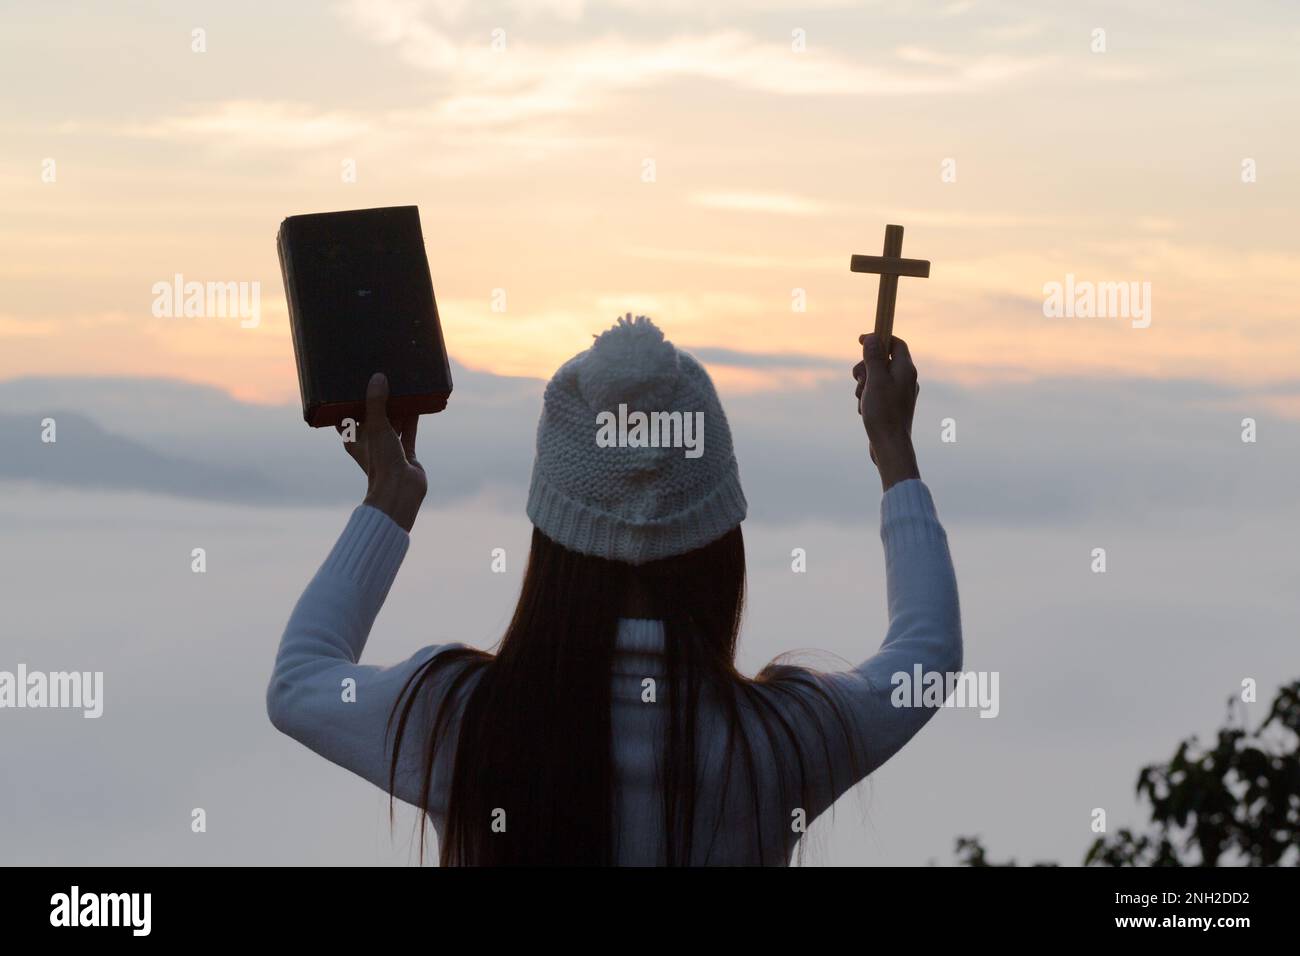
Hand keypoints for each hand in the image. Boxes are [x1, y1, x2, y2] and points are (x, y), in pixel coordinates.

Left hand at [337, 373, 426, 531]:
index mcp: (354, 440)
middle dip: (377, 401)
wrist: (401, 489)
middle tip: (381, 380)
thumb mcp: (376, 426)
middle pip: (372, 417)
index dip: (349, 403)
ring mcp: (389, 448)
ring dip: (396, 408)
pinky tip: (417, 403)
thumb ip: (376, 402)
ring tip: (400, 387)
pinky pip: (408, 430)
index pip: (347, 418)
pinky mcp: (406, 452)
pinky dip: (411, 418)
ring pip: (392, 422)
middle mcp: (370, 443)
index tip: (352, 385)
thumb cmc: (380, 460)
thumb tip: (378, 377)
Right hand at [852, 334, 920, 491]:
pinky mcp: (893, 405)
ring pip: (876, 377)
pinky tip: (864, 409)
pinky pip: (877, 392)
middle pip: (883, 360)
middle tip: (859, 379)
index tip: (860, 340)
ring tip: (862, 399)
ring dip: (863, 385)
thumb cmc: (884, 413)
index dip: (879, 338)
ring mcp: (900, 393)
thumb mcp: (875, 380)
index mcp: (905, 369)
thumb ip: (874, 357)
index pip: (896, 343)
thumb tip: (873, 337)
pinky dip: (867, 397)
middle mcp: (906, 379)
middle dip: (865, 367)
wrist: (890, 446)